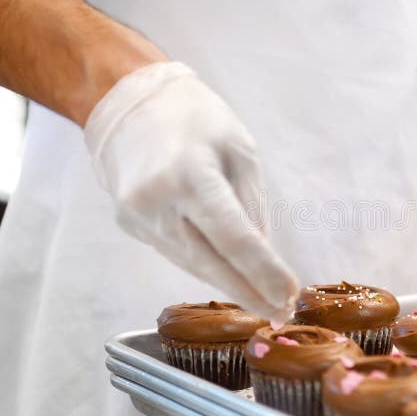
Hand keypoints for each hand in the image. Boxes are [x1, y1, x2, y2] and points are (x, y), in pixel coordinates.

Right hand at [84, 62, 298, 319]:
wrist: (126, 101)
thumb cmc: (194, 118)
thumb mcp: (240, 150)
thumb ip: (252, 204)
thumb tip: (266, 256)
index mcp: (190, 175)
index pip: (234, 239)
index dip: (264, 272)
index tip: (290, 294)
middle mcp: (158, 202)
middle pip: (210, 264)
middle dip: (249, 293)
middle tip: (281, 314)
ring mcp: (137, 217)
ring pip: (192, 264)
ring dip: (229, 286)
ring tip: (264, 303)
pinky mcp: (129, 224)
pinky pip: (176, 253)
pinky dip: (206, 267)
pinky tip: (231, 278)